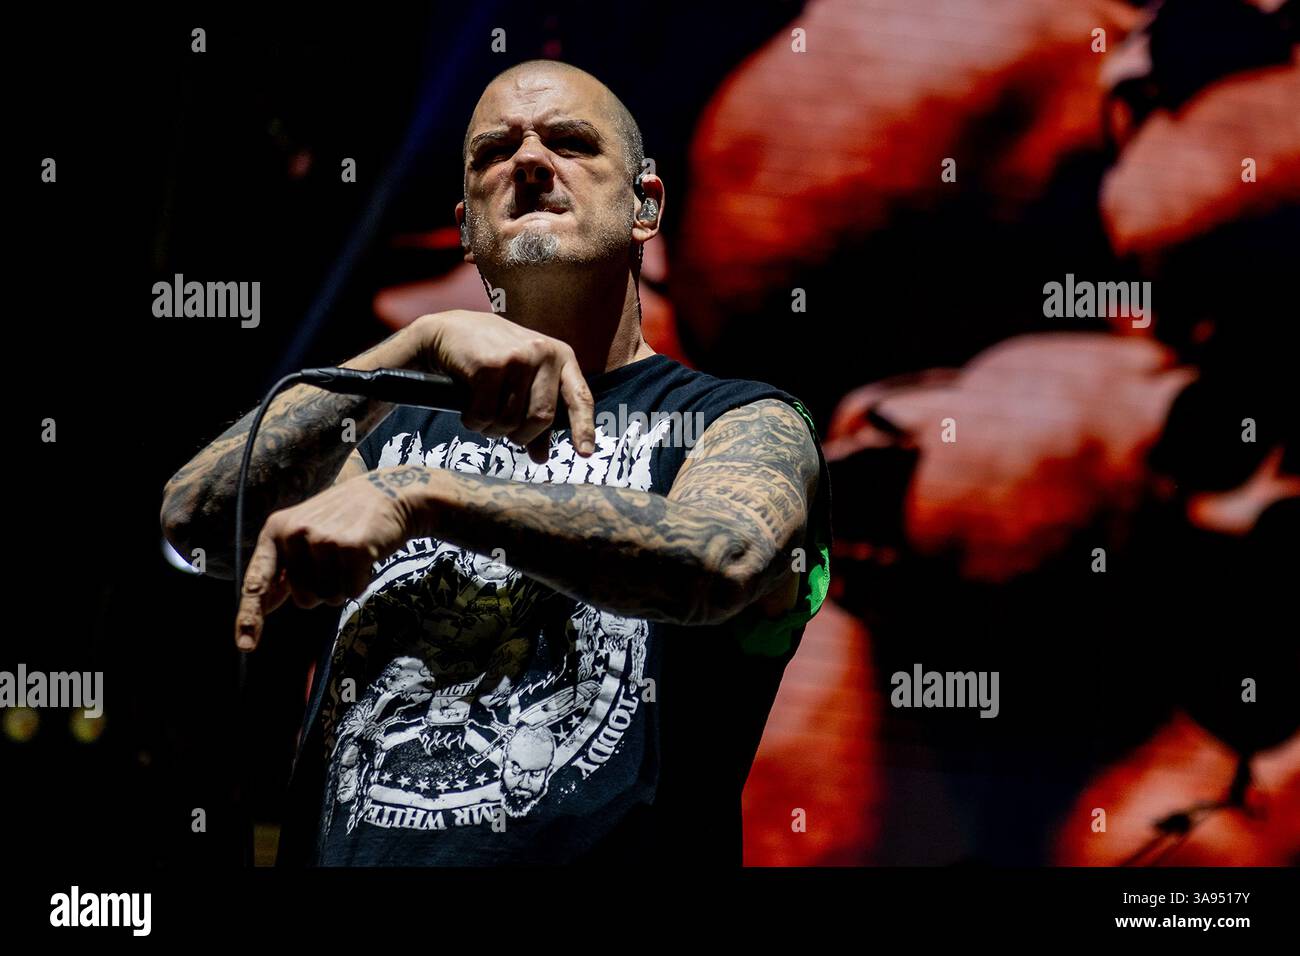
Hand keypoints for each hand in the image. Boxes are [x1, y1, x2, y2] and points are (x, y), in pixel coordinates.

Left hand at [235, 468, 421, 649]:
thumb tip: (262, 603)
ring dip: (343, 585)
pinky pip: (351, 591)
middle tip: (336, 559)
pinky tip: (365, 557)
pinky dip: (360, 582)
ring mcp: (323, 540)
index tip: (246, 645)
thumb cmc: (344, 519)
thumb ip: (283, 566)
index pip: (257, 581)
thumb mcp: (305, 533)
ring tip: (350, 555)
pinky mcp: (351, 548)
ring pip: (327, 598)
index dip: (250, 616)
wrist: (389, 493)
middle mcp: (295, 533)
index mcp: (276, 530)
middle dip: (323, 589)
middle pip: (303, 598)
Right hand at [411, 310, 595, 463]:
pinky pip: (484, 414)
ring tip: (482, 413)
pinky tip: (468, 407)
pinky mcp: (489, 364)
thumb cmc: (488, 358)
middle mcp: (543, 353)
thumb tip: (541, 458)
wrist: (447, 331)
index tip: (586, 453)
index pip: (579, 397)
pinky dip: (473, 421)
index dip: (583, 427)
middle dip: (520, 435)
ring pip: (511, 420)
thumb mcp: (520, 382)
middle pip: (541, 418)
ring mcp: (517, 357)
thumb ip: (533, 416)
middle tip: (503, 431)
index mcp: (560, 356)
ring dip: (492, 429)